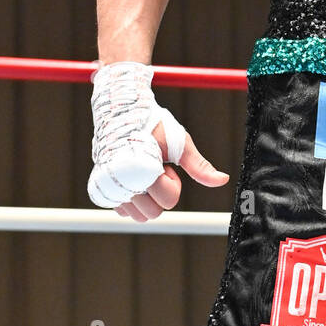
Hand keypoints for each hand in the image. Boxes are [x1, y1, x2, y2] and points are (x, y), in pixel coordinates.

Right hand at [88, 61, 227, 218]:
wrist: (120, 109)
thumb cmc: (152, 123)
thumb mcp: (180, 142)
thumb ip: (199, 166)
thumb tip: (223, 180)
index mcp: (142, 170)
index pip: (168, 201)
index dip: (173, 183)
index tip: (166, 164)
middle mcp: (122, 183)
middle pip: (153, 214)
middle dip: (159, 192)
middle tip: (154, 167)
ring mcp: (109, 188)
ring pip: (137, 216)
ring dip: (144, 198)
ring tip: (143, 170)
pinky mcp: (102, 190)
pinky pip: (123, 210)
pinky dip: (131, 199)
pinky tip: (132, 177)